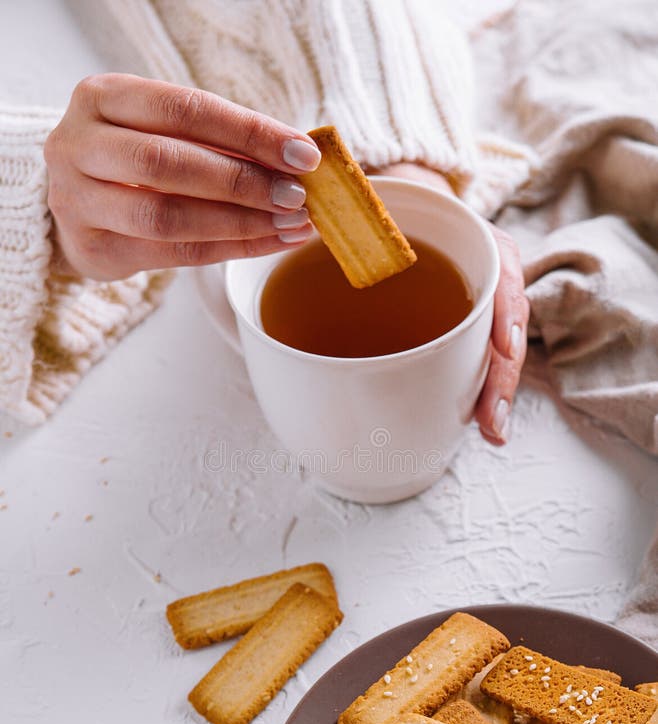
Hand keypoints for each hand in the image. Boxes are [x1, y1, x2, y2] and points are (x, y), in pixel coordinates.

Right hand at [44, 74, 319, 280]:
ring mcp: (78, 199)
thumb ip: (214, 140)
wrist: (74, 207)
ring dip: (239, 223)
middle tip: (296, 196)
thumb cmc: (130, 161)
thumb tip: (295, 159)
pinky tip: (269, 243)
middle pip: (169, 164)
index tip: (302, 153)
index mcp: (101, 97)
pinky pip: (174, 254)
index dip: (249, 132)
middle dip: (243, 182)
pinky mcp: (93, 248)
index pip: (184, 109)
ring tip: (289, 224)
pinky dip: (230, 249)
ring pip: (168, 216)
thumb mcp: (161, 132)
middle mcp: (78, 144)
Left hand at [372, 163, 528, 444]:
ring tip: (490, 431)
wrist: (401, 200)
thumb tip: (300, 229)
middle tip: (491, 422)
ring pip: (497, 349)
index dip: (504, 317)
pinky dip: (477, 390)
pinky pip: (478, 357)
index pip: (501, 279)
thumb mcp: (373, 202)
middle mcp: (487, 272)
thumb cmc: (388, 203)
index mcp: (476, 239)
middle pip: (505, 328)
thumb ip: (353, 216)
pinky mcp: (465, 324)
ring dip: (494, 392)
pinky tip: (472, 421)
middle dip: (501, 376)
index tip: (503, 351)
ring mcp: (480, 301)